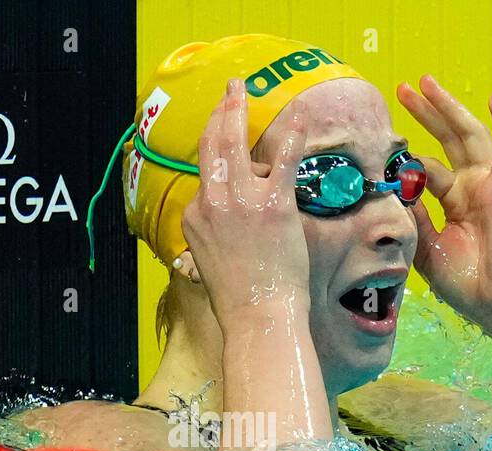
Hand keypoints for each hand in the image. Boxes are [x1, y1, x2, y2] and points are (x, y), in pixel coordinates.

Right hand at [181, 79, 310, 333]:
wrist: (257, 316)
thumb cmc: (239, 300)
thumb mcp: (209, 265)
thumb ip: (212, 238)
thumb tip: (223, 230)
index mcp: (194, 218)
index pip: (205, 177)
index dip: (219, 158)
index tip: (225, 138)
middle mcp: (211, 202)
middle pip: (210, 146)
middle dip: (218, 114)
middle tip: (228, 93)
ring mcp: (240, 201)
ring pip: (233, 142)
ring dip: (236, 110)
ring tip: (241, 92)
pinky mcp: (272, 204)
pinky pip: (281, 158)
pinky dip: (290, 133)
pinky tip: (298, 114)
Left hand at [397, 76, 491, 329]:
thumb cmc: (466, 284)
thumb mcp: (426, 249)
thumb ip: (413, 218)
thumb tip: (393, 190)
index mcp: (453, 202)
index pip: (427, 168)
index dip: (405, 157)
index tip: (377, 147)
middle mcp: (469, 189)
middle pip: (446, 141)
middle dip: (425, 114)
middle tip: (401, 89)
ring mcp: (487, 186)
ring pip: (467, 137)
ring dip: (448, 108)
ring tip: (427, 83)